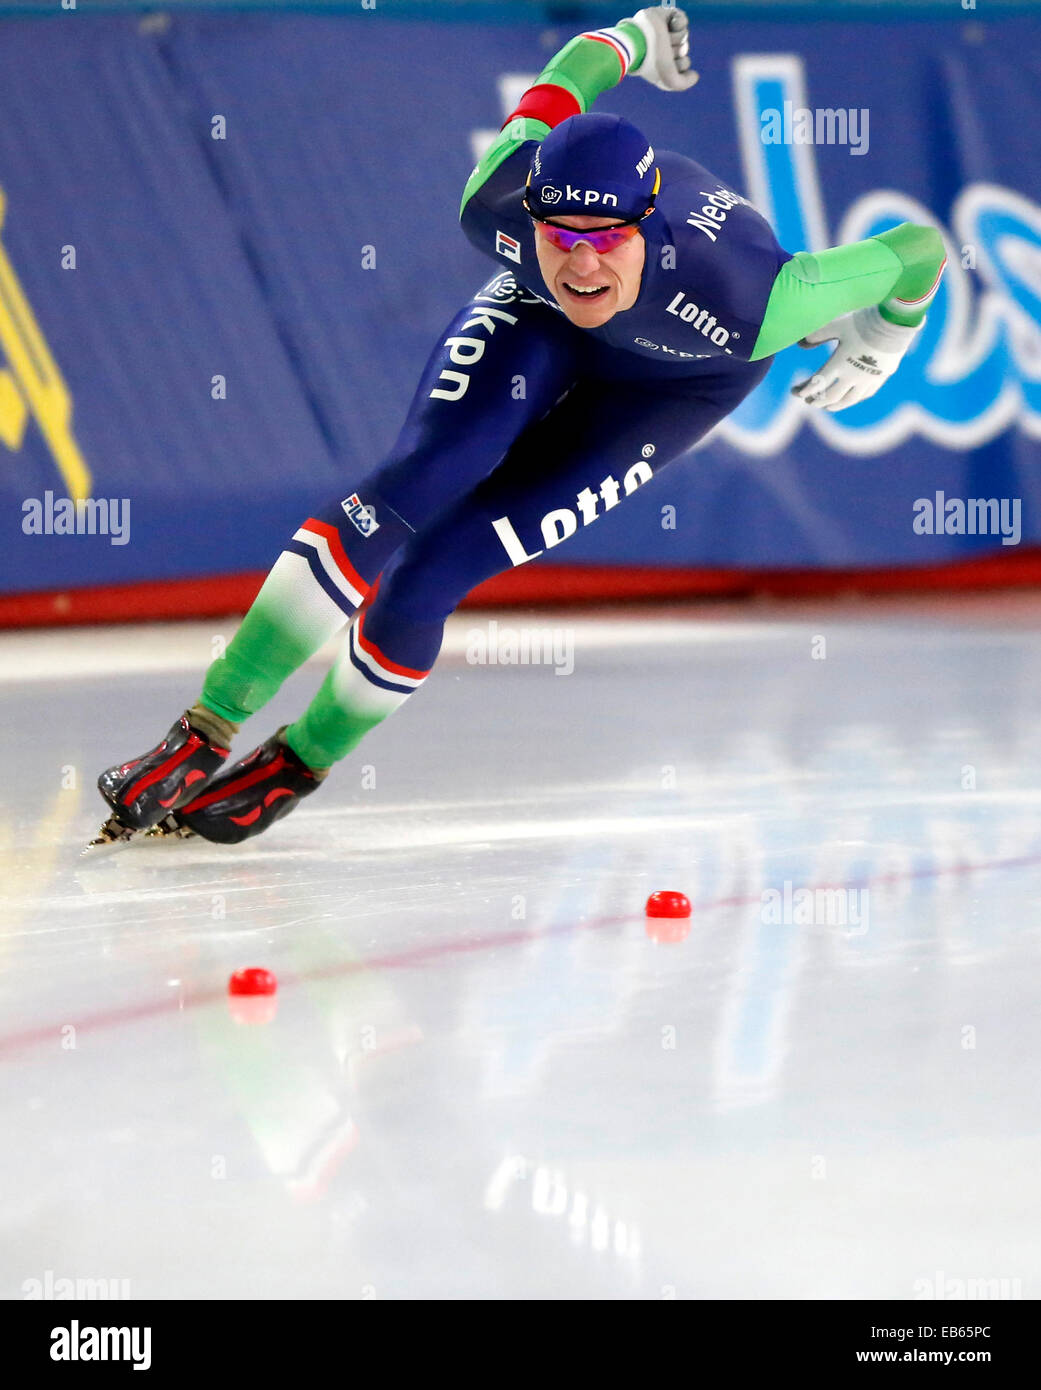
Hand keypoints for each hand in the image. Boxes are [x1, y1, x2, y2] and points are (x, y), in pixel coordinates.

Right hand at [627, 6, 698, 91]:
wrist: (638, 39)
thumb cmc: (653, 62)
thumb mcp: (670, 81)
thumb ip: (684, 83)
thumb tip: (695, 75)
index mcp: (659, 64)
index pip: (682, 66)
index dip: (679, 67)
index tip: (666, 66)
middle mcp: (660, 49)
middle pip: (683, 50)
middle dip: (678, 52)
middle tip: (663, 51)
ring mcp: (661, 32)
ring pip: (684, 36)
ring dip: (677, 39)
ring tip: (663, 38)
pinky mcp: (663, 17)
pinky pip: (683, 20)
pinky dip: (680, 24)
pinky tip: (671, 26)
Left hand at [791, 306, 919, 411]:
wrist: (895, 322)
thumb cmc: (863, 321)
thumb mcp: (837, 325)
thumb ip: (817, 334)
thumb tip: (799, 343)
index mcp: (839, 364)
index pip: (817, 384)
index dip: (804, 390)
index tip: (796, 392)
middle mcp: (852, 376)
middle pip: (831, 396)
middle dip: (817, 400)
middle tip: (809, 401)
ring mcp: (868, 379)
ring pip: (849, 400)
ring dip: (836, 405)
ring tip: (828, 406)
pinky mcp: (881, 376)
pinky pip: (865, 393)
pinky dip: (854, 399)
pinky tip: (851, 398)